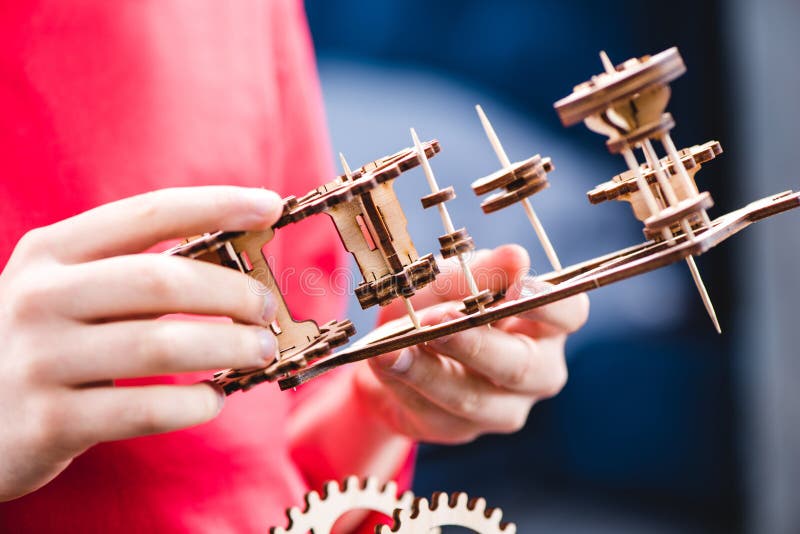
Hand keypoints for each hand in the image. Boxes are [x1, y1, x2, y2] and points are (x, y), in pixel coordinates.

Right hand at [0, 186, 282, 500]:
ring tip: (259, 352)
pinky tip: (213, 399)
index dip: (216, 205)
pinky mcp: (48, 422)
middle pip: (162, 281)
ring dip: (229, 347)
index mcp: (51, 252)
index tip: (270, 206)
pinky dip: (195, 403)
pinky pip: (145, 409)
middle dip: (233, 292)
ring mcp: (38, 360)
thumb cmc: (43, 343)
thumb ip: (134, 275)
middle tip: (266, 308)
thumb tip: (237, 269)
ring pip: (161, 345)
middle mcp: (39, 297)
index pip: (148, 213)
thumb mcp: (68, 292)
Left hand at [354, 245, 588, 443]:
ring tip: (394, 349)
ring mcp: (503, 408)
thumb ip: (479, 271)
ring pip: (474, 399)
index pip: (568, 314)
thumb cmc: (435, 305)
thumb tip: (516, 257)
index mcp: (544, 323)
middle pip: (522, 366)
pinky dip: (407, 385)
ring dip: (430, 371)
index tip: (515, 290)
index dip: (547, 305)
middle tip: (439, 320)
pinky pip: (435, 414)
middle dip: (477, 343)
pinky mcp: (462, 430)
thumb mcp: (449, 279)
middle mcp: (536, 370)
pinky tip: (384, 363)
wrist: (390, 350)